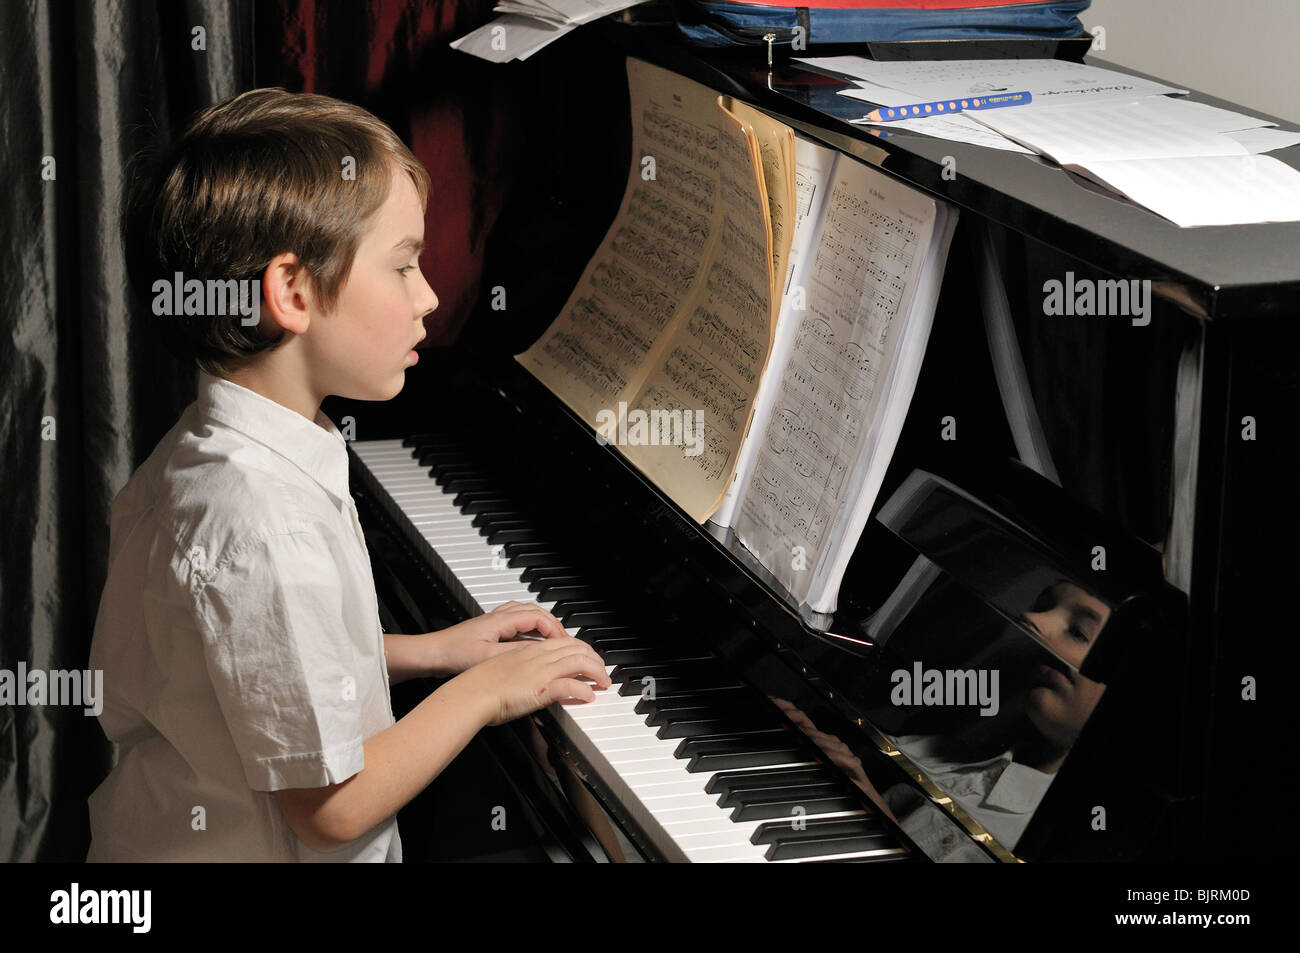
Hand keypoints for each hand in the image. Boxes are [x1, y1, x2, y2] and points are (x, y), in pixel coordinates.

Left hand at [430, 602, 570, 675]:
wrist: (431, 654)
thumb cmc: (453, 654)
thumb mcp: (488, 657)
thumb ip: (514, 653)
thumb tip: (538, 652)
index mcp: (501, 620)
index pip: (537, 616)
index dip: (554, 628)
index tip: (563, 642)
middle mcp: (499, 617)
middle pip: (534, 611)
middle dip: (552, 623)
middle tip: (563, 639)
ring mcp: (493, 622)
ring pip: (525, 614)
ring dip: (541, 623)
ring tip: (551, 637)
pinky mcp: (488, 630)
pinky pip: (516, 621)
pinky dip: (529, 628)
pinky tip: (529, 641)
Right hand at [455, 635, 611, 726]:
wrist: (470, 693)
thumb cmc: (480, 685)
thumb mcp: (504, 669)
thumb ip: (522, 670)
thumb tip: (532, 679)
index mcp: (530, 650)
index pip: (565, 642)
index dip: (581, 650)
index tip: (589, 659)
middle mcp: (538, 657)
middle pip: (577, 649)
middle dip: (595, 659)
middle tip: (602, 671)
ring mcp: (541, 671)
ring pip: (580, 662)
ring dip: (597, 672)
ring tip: (603, 682)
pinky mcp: (542, 688)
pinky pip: (571, 686)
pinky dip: (583, 690)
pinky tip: (589, 696)